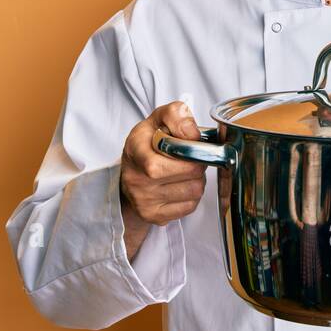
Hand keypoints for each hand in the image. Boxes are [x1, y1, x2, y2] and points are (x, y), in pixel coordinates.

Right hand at [118, 102, 208, 258]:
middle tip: (191, 159)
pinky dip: (192, 196)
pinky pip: (190, 206)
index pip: (172, 151)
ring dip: (197, 180)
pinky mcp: (153, 216)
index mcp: (136, 148)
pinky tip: (180, 186)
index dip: (190, 149)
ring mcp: (143, 200)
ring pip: (195, 190)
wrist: (132, 171)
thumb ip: (177, 114)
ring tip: (185, 172)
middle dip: (198, 164)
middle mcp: (136, 177)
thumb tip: (193, 134)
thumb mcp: (159, 118)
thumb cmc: (149, 142)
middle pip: (192, 172)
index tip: (190, 144)